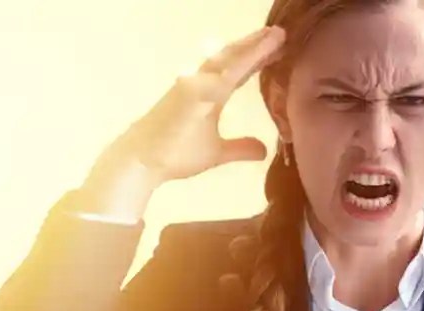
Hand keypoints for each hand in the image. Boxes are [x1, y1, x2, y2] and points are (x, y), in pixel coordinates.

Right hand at [85, 25, 286, 189]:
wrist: (143, 163)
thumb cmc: (174, 154)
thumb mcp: (216, 153)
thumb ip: (239, 148)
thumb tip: (262, 150)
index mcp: (210, 96)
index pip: (238, 72)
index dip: (257, 59)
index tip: (279, 48)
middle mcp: (201, 85)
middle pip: (233, 60)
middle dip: (256, 46)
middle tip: (280, 33)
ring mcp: (193, 87)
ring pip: (225, 62)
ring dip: (248, 48)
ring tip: (272, 37)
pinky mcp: (186, 96)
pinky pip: (212, 79)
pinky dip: (233, 67)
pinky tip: (251, 57)